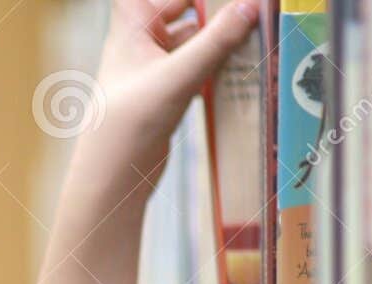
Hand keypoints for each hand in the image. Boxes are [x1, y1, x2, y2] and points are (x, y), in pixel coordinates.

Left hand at [69, 0, 258, 217]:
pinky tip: (246, 62)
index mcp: (130, 27)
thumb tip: (252, 4)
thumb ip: (216, 40)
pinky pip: (198, 65)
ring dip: (221, 36)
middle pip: (182, 8)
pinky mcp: (167, 92)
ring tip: (258, 30)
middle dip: (215, 9)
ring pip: (194, 39)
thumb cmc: (128, 125)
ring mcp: (154, 68)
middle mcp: (140, 43)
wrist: (113, 178)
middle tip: (251, 8)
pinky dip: (218, 62)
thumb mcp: (176, 76)